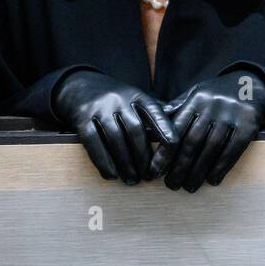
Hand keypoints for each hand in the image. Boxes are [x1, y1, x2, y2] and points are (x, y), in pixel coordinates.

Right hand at [51, 70, 177, 183]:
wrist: (80, 85)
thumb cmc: (117, 99)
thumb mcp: (137, 98)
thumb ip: (157, 113)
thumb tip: (183, 129)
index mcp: (137, 96)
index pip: (155, 112)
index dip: (166, 129)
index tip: (175, 146)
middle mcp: (119, 100)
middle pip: (136, 130)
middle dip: (144, 156)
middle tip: (149, 176)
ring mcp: (100, 109)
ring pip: (115, 139)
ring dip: (125, 163)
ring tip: (132, 180)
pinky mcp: (82, 119)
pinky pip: (93, 143)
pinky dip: (103, 161)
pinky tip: (112, 175)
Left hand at [154, 71, 264, 191]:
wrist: (252, 84)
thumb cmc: (218, 94)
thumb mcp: (197, 93)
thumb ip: (177, 109)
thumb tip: (150, 127)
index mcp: (196, 99)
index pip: (176, 128)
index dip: (165, 152)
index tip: (155, 171)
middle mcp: (213, 106)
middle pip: (192, 141)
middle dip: (180, 166)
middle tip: (171, 184)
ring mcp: (232, 115)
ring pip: (210, 148)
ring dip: (198, 171)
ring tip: (189, 187)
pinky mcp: (249, 125)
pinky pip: (232, 150)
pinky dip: (221, 167)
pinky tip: (212, 180)